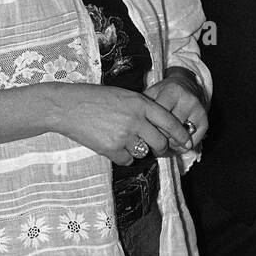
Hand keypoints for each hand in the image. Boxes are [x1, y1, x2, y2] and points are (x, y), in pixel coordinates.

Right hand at [48, 83, 192, 166]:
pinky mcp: (111, 148)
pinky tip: (114, 145)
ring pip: (144, 152)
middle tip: (158, 148)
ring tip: (126, 140)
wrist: (67, 106)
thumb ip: (143, 109)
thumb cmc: (96, 98)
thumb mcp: (125, 96)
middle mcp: (136, 120)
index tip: (188, 142)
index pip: (170, 122)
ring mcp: (123, 135)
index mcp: (141, 104)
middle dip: (162, 148)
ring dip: (140, 150)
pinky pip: (127, 159)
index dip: (181, 134)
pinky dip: (123, 156)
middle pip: (161, 142)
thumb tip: (161, 127)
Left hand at [143, 67, 208, 149]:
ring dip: (172, 144)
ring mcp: (198, 110)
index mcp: (172, 92)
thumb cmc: (164, 93)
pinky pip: (193, 141)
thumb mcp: (152, 93)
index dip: (150, 128)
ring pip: (181, 137)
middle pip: (170, 129)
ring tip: (164, 143)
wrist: (185, 85)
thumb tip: (138, 130)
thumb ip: (144, 108)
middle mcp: (188, 100)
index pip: (159, 117)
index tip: (145, 134)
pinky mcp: (205, 120)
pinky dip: (184, 146)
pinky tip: (176, 142)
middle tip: (153, 142)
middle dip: (160, 138)